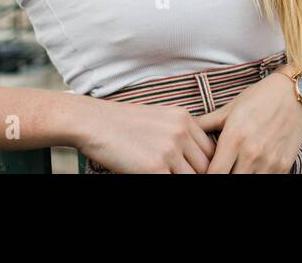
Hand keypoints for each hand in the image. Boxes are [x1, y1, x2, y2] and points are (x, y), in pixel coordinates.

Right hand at [78, 98, 217, 172]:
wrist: (91, 122)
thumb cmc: (119, 123)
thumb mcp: (156, 119)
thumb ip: (177, 134)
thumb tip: (190, 159)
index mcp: (184, 117)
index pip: (210, 149)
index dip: (205, 165)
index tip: (194, 170)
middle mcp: (181, 131)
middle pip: (206, 166)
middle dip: (196, 175)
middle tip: (177, 173)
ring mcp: (170, 150)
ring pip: (192, 177)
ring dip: (182, 179)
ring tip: (166, 174)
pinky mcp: (155, 168)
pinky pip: (173, 183)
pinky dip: (166, 181)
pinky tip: (152, 176)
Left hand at [193, 72, 301, 172]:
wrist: (293, 94)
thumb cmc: (258, 98)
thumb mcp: (229, 108)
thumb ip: (206, 123)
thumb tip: (184, 131)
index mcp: (234, 137)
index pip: (213, 173)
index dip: (205, 176)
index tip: (201, 173)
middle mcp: (251, 152)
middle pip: (230, 182)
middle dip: (222, 178)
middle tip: (218, 170)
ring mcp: (269, 161)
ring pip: (248, 183)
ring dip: (239, 178)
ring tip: (234, 169)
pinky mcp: (284, 166)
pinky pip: (266, 181)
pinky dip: (256, 177)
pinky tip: (251, 170)